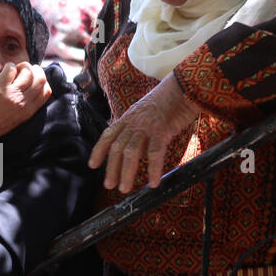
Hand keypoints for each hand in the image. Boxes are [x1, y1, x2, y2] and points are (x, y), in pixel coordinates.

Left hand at [0, 62, 51, 148]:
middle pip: (41, 79)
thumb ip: (23, 107)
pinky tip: (4, 71)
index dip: (42, 81)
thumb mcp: (15, 119)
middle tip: (24, 70)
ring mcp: (12, 94)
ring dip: (22, 66)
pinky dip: (9, 66)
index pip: (47, 91)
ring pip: (28, 71)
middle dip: (35, 70)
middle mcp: (23, 102)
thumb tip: (25, 89)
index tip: (32, 79)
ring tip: (14, 70)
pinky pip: (11, 68)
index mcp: (28, 111)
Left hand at [89, 72, 200, 192]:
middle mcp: (133, 123)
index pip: (107, 135)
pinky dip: (153, 169)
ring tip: (124, 188)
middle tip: (109, 185)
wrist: (183, 87)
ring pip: (130, 152)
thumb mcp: (145, 112)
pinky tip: (153, 182)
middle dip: (111, 168)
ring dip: (126, 172)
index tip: (92, 165)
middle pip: (117, 148)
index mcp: (127, 118)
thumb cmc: (167, 101)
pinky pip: (155, 153)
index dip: (99, 151)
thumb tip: (136, 148)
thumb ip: (138, 128)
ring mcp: (146, 127)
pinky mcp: (162, 130)